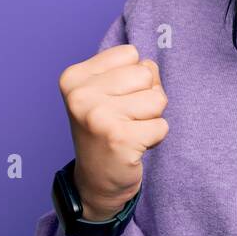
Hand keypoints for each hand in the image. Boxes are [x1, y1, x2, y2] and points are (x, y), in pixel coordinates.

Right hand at [58, 44, 168, 219]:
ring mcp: (98, 117)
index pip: (131, 53)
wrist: (96, 181)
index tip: (117, 100)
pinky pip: (162, 125)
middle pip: (147, 73)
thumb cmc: (107, 130)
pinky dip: (155, 137)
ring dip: (152, 117)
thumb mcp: (105, 92)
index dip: (135, 78)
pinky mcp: (119, 139)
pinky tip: (135, 146)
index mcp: (74, 77)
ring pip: (158, 98)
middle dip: (147, 96)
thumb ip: (127, 71)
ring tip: (131, 131)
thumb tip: (152, 67)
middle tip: (126, 119)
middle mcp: (81, 95)